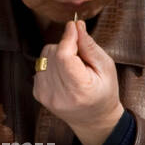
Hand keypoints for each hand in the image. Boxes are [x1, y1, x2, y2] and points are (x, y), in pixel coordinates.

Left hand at [32, 18, 123, 144]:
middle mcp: (58, 95)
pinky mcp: (38, 93)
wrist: (93, 119)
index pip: (64, 57)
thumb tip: (75, 25)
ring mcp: (45, 95)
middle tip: (81, 57)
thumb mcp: (106, 67)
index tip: (74, 25)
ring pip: (44, 57)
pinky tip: (64, 75)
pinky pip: (40, 65)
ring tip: (74, 68)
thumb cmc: (104, 91)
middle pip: (53, 54)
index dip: (67, 38)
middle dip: (66, 47)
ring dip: (58, 55)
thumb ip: (89, 46)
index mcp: (79, 90)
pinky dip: (51, 64)